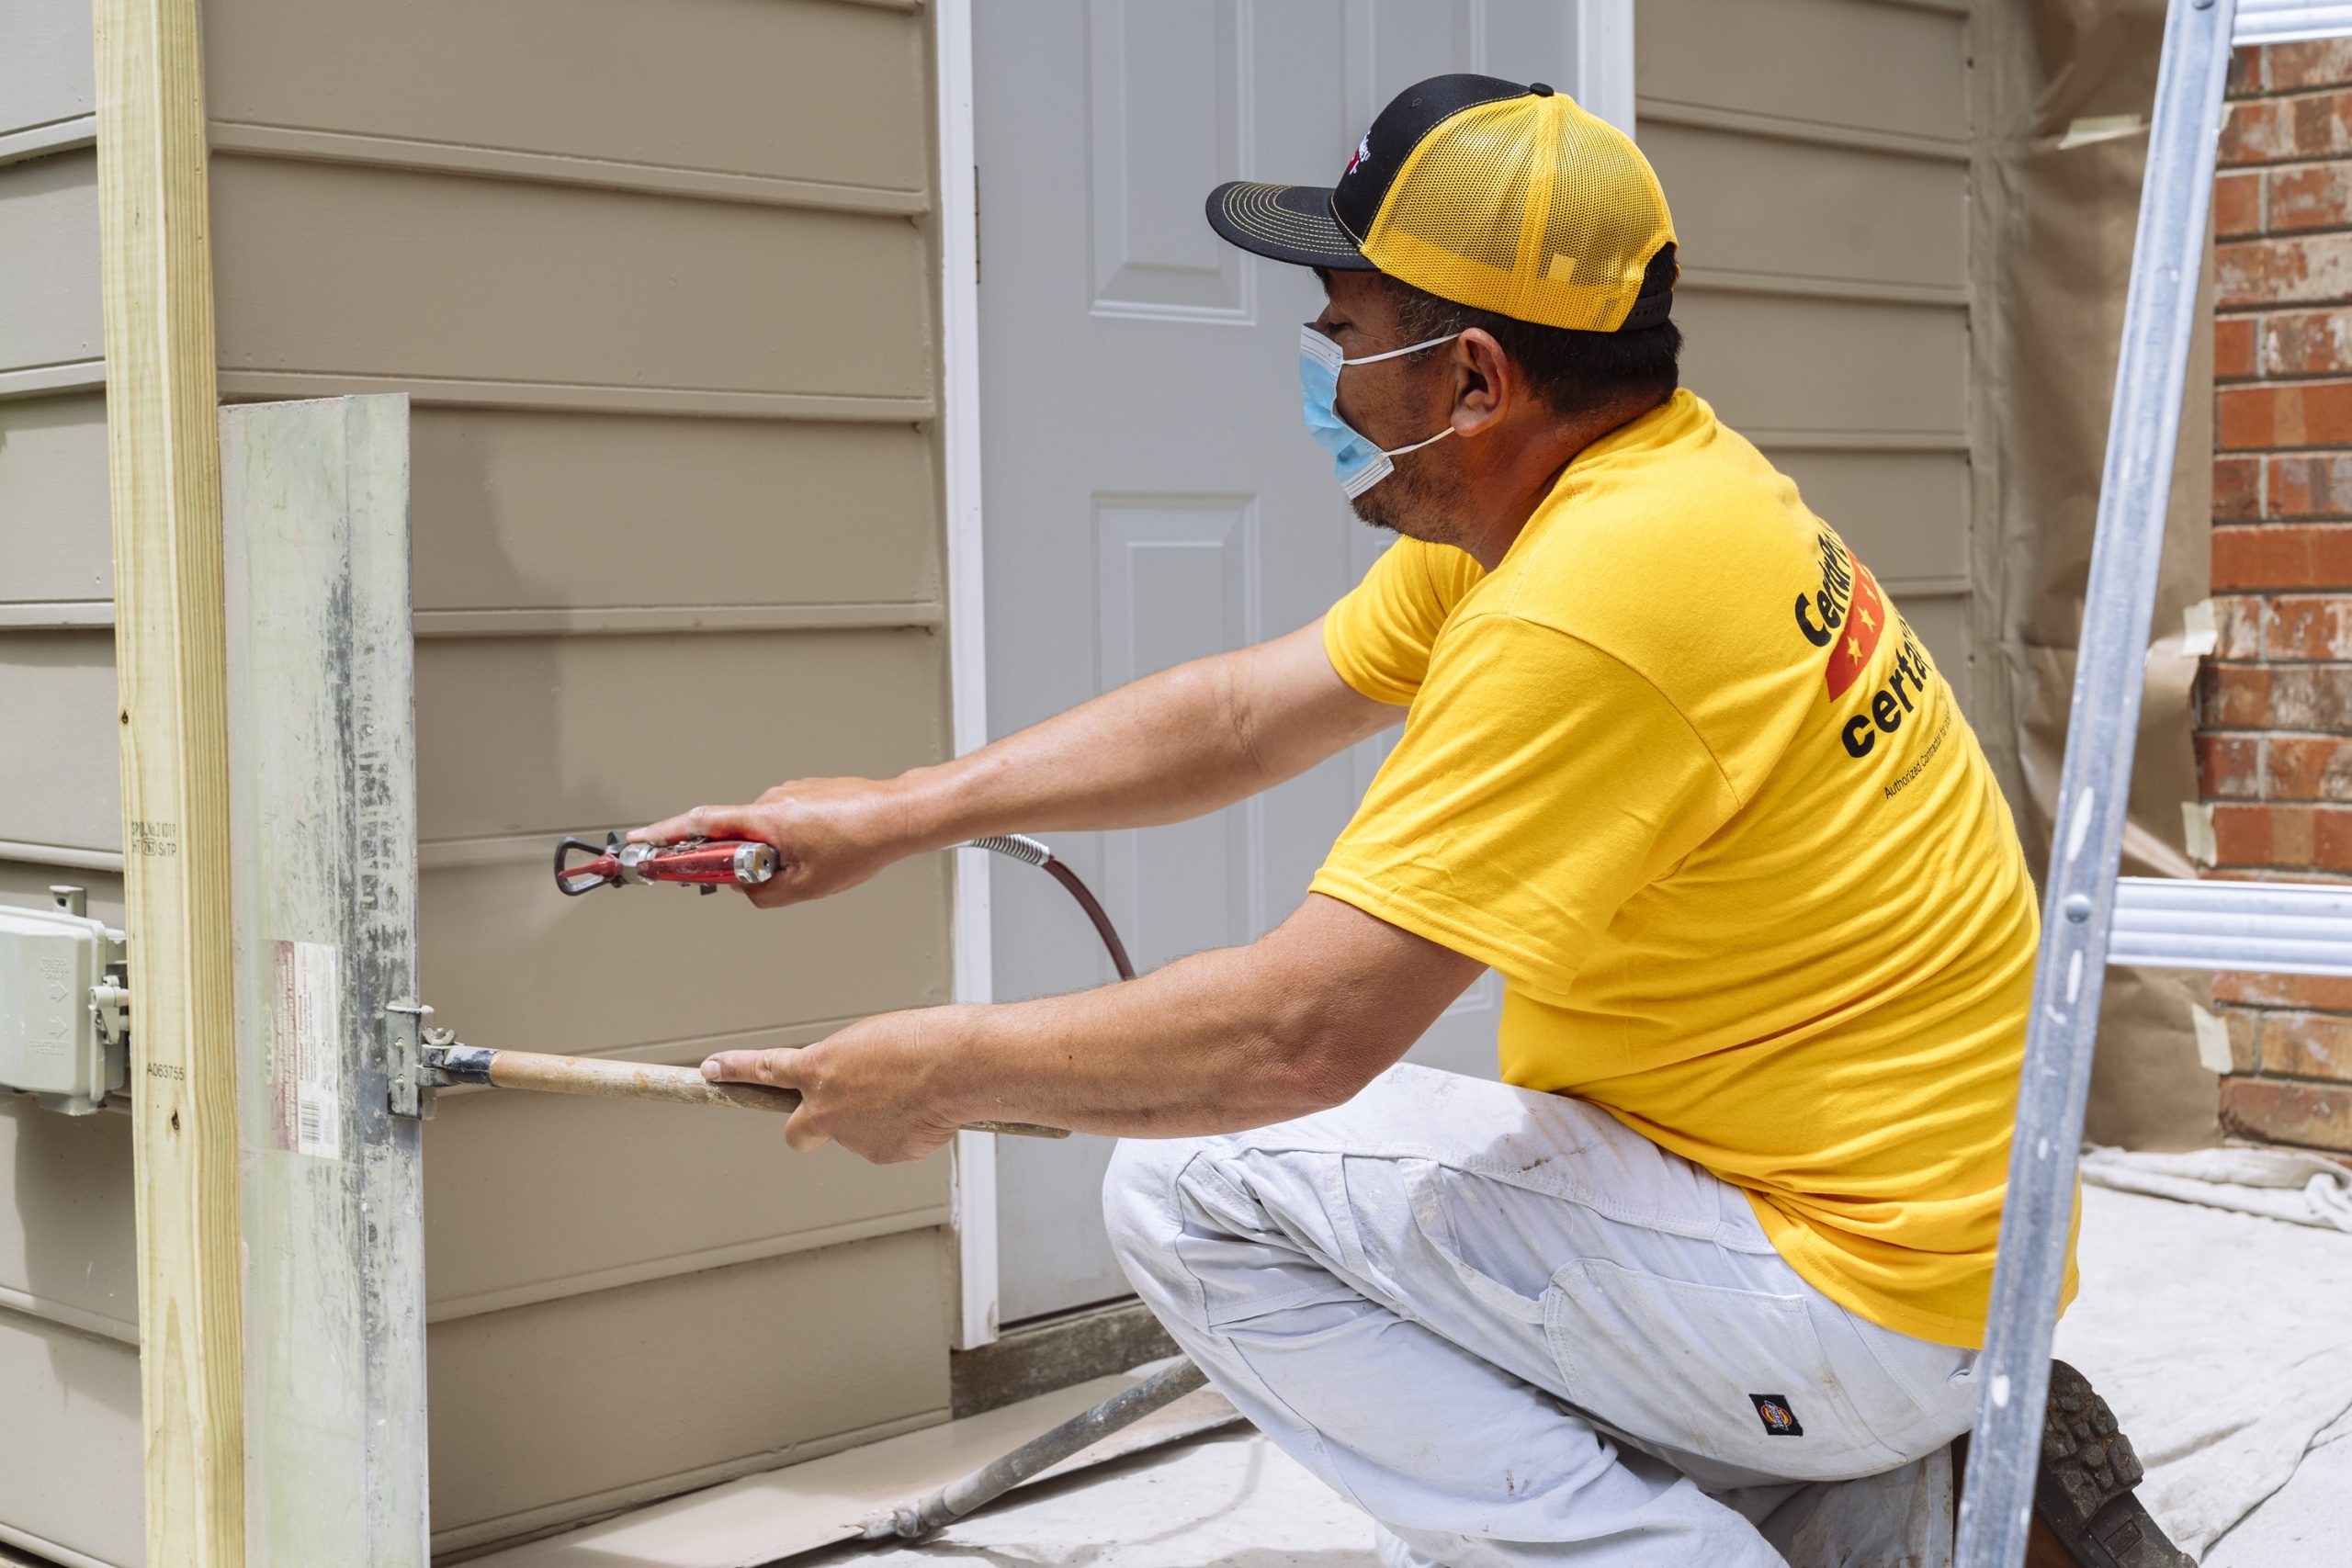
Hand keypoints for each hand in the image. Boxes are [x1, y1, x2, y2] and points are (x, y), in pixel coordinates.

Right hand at [633, 776, 927, 909]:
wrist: (897, 816)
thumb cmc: (861, 844)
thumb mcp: (805, 887)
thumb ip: (763, 894)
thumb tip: (745, 892)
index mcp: (764, 819)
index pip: (699, 825)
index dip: (664, 835)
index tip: (640, 843)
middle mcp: (772, 799)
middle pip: (731, 832)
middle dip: (734, 859)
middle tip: (749, 879)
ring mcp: (790, 793)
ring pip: (761, 829)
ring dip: (769, 851)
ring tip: (811, 865)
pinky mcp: (806, 793)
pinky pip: (783, 820)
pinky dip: (789, 839)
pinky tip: (822, 851)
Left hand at [702, 1010, 964, 1162]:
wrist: (955, 1066)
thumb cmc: (920, 1042)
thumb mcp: (871, 1040)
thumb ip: (850, 1065)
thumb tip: (858, 1087)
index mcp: (820, 1068)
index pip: (764, 1068)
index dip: (735, 1071)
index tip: (712, 1069)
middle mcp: (826, 1108)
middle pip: (797, 1134)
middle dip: (806, 1130)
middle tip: (825, 1121)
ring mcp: (852, 1137)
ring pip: (857, 1135)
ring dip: (876, 1121)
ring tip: (911, 1095)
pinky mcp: (883, 1155)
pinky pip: (890, 1144)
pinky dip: (904, 1133)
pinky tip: (923, 1113)